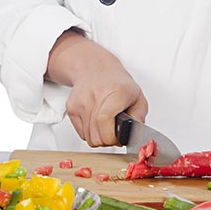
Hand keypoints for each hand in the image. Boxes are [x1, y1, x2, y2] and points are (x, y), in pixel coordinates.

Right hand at [45, 30, 147, 146]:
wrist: (95, 68)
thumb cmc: (117, 83)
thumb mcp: (138, 96)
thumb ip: (139, 117)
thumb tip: (132, 135)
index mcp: (115, 93)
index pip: (104, 120)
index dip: (112, 136)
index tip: (119, 137)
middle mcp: (95, 97)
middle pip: (97, 137)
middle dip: (108, 140)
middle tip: (114, 133)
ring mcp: (81, 103)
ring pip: (89, 138)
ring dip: (100, 137)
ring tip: (107, 126)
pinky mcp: (71, 108)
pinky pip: (82, 134)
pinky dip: (90, 132)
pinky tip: (97, 121)